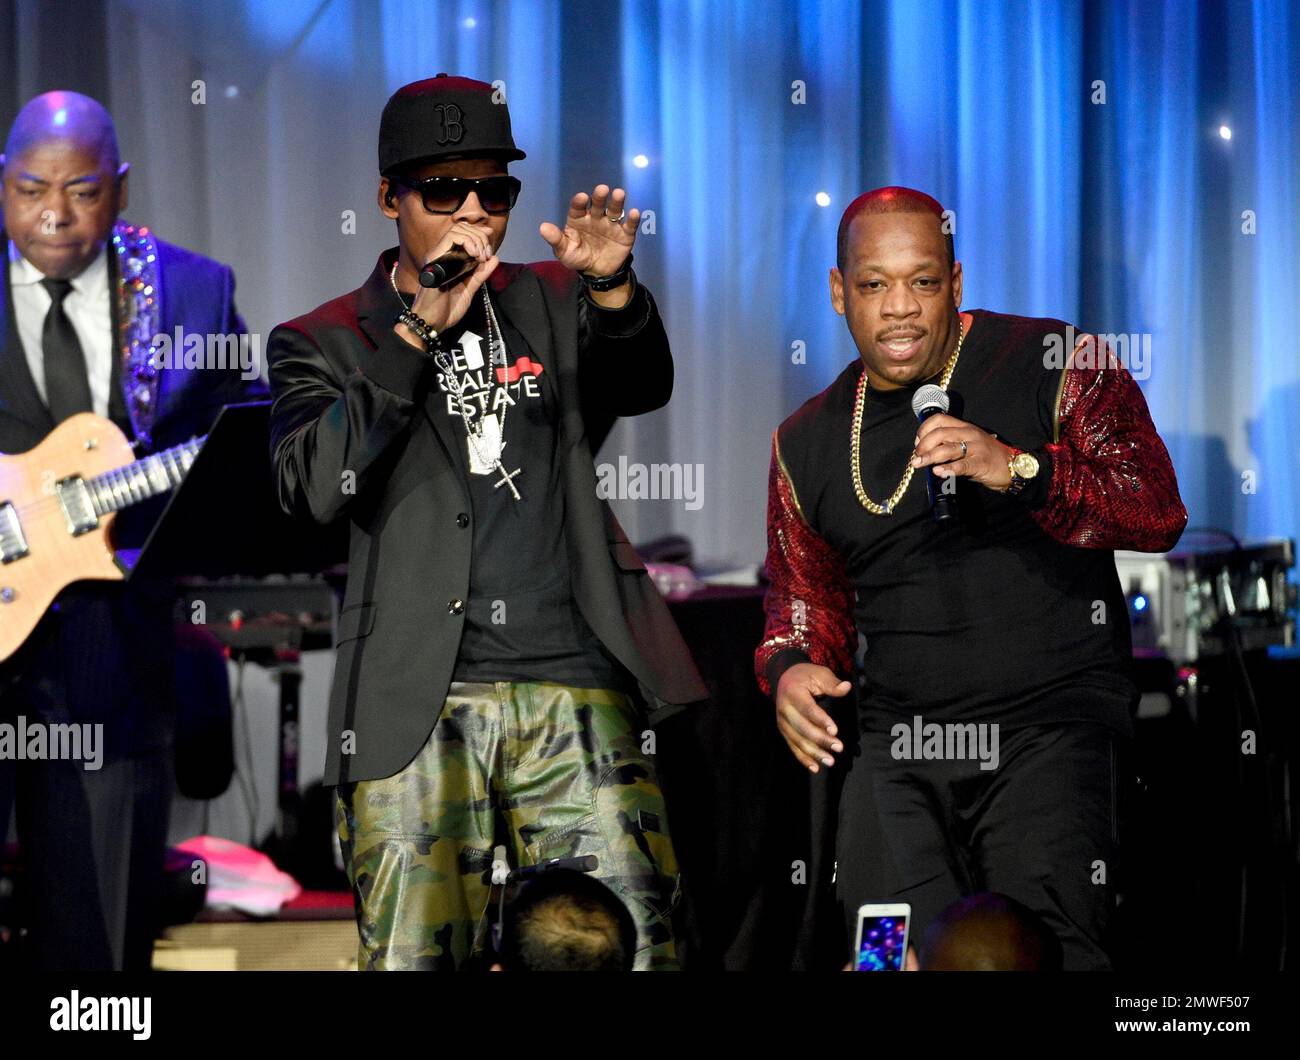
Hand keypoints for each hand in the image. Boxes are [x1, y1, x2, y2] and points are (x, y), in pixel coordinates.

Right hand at [396, 221, 498, 345]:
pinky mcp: (434, 260)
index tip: (490, 240)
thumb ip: (480, 274)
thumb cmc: (447, 309)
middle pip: (462, 228)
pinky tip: (475, 255)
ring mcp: (437, 256)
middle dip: (479, 237)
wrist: (433, 323)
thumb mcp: (470, 289)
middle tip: (486, 254)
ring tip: (481, 256)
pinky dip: (466, 242)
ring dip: (475, 239)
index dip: (478, 233)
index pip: (463, 234)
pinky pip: (450, 239)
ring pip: (457, 230)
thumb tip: (493, 258)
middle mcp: (442, 255)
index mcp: (450, 260)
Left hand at [538, 184, 638, 277]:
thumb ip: (556, 239)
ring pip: (614, 210)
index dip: (579, 202)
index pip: (578, 207)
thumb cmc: (578, 257)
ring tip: (619, 194)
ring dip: (617, 202)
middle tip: (602, 189)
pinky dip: (632, 219)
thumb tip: (543, 227)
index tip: (582, 198)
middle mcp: (595, 217)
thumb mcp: (564, 251)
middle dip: (599, 197)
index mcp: (579, 219)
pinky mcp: (625, 234)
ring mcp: (611, 224)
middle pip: (597, 204)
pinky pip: (629, 225)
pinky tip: (634, 212)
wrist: (597, 272)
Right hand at [775, 663, 851, 772]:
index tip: (835, 730)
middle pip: (802, 728)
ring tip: (830, 761)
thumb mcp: (819, 674)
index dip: (821, 720)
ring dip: (814, 753)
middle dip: (821, 739)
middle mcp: (784, 708)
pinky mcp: (783, 730)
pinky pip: (792, 746)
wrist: (784, 677)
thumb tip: (846, 687)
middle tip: (838, 747)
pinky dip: (803, 758)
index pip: (808, 709)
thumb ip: (832, 683)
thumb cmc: (805, 676)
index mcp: (793, 692)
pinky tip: (815, 767)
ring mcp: (782, 721)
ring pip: (797, 740)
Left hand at [910, 414, 1014, 490]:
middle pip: (939, 434)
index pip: (939, 419)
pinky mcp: (981, 463)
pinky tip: (938, 472)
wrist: (1012, 466)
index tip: (917, 442)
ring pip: (947, 449)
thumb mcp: (968, 444)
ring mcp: (976, 448)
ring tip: (919, 464)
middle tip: (917, 457)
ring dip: (929, 457)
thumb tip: (925, 452)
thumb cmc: (986, 456)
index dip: (923, 429)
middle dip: (923, 445)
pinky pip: (961, 465)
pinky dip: (948, 469)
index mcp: (964, 426)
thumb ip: (949, 444)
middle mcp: (969, 434)